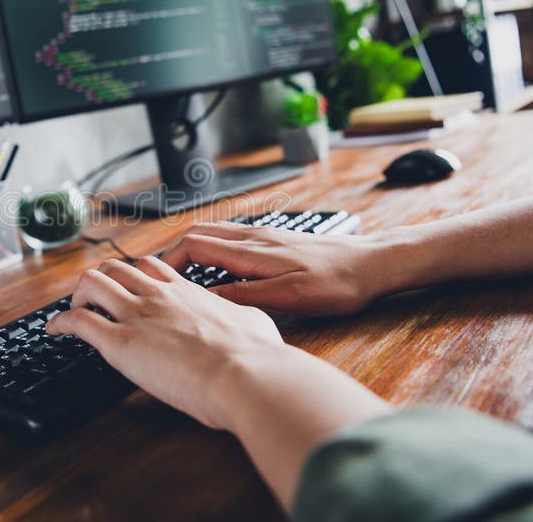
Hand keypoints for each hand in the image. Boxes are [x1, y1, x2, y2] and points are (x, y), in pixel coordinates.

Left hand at [47, 256, 391, 510]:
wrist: (247, 375)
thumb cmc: (257, 357)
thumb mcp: (254, 320)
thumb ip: (241, 313)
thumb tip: (247, 317)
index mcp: (188, 292)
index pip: (151, 268)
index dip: (134, 275)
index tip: (128, 286)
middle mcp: (159, 296)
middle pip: (116, 268)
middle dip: (100, 280)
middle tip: (94, 298)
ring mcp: (138, 315)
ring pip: (91, 283)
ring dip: (78, 295)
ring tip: (74, 311)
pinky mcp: (121, 343)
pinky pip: (78, 322)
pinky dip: (60, 322)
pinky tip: (54, 330)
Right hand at [160, 222, 394, 315]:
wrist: (374, 264)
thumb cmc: (339, 283)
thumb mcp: (291, 298)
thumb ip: (246, 295)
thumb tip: (207, 297)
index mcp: (254, 251)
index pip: (195, 245)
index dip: (170, 260)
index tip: (157, 280)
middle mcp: (256, 237)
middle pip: (199, 233)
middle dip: (174, 253)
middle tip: (162, 278)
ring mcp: (266, 236)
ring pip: (215, 233)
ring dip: (193, 250)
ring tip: (183, 275)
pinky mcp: (277, 241)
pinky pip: (233, 238)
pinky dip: (214, 250)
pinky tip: (220, 269)